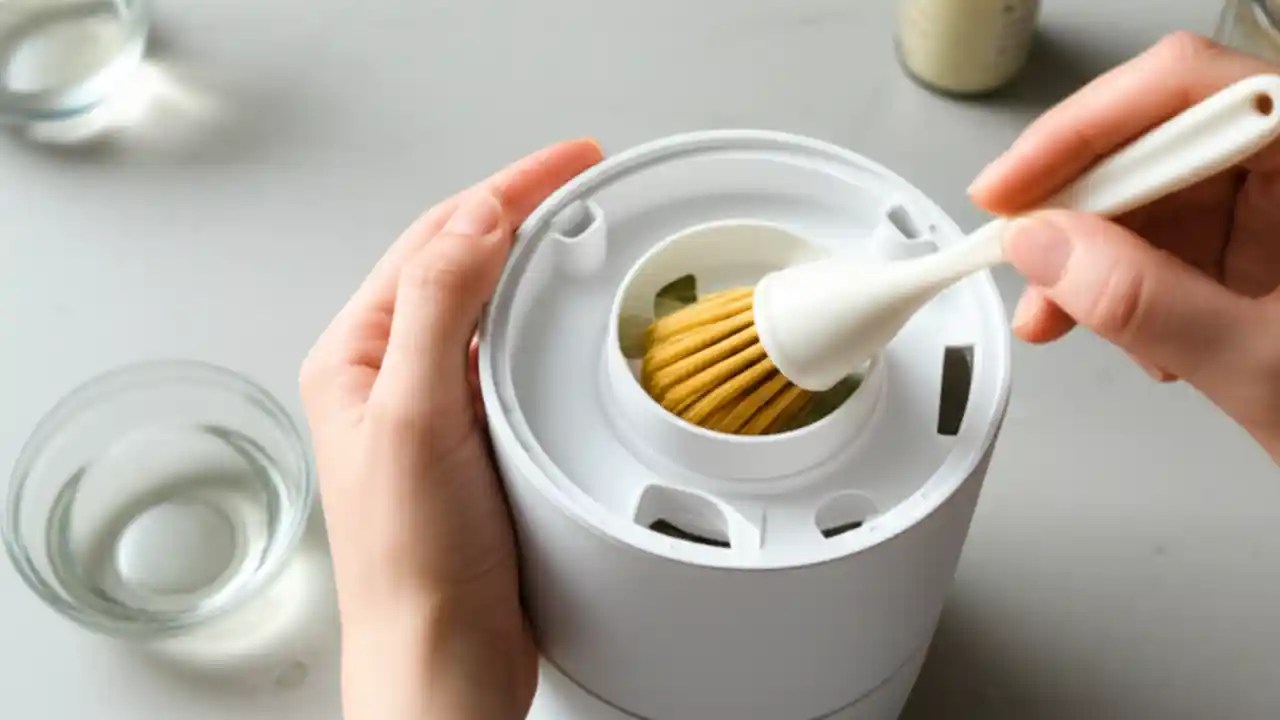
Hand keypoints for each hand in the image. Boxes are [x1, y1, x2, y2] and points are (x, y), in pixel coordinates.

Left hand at [299, 139, 603, 719]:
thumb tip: (472, 223)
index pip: (434, 242)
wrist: (443, 664)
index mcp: (357, 360)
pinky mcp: (475, 444)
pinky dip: (538, 322)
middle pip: (457, 263)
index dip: (503, 191)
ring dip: (528, 261)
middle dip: (517, 211)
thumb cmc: (414, 568)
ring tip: (574, 229)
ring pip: (484, 308)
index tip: (564, 163)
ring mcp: (435, 410)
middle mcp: (391, 379)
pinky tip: (562, 319)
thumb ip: (439, 313)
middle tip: (579, 179)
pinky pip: (507, 357)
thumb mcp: (413, 420)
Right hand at [969, 33, 1279, 461]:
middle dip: (1078, 206)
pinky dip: (1119, 283)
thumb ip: (1145, 301)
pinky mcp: (1257, 244)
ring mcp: (1277, 204)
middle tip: (1021, 257)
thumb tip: (1043, 246)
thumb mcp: (1258, 364)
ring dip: (1087, 255)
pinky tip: (1122, 332)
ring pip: (1150, 191)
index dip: (1085, 128)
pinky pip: (1164, 237)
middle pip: (1159, 136)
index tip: (1012, 189)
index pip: (1189, 89)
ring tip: (1059, 317)